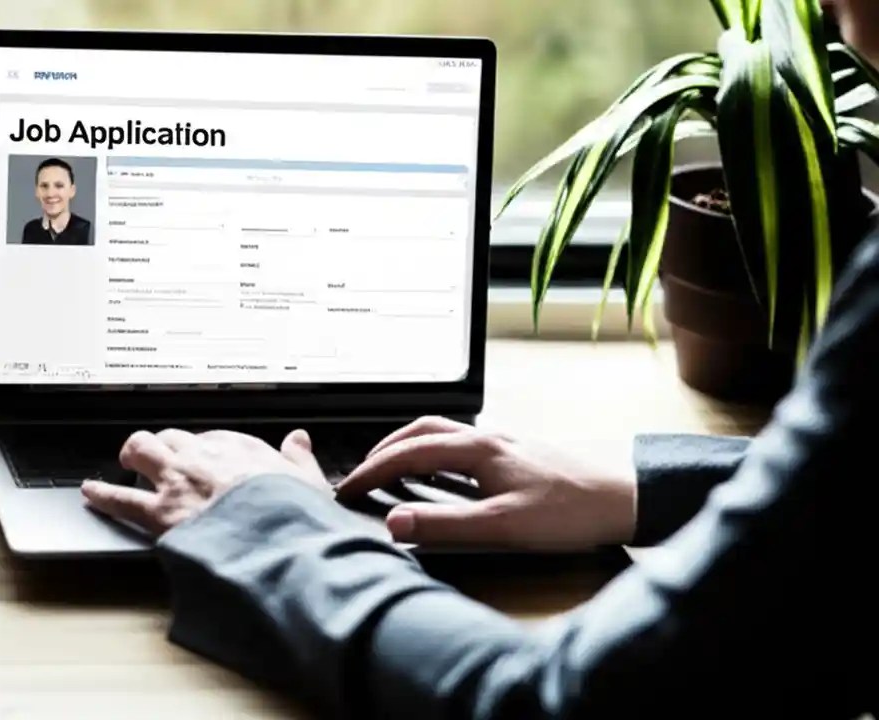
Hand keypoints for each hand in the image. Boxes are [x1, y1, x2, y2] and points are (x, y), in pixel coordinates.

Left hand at [80, 428, 329, 535]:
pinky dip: (102, 494)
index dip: (205, 449)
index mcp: (239, 448)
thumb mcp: (308, 481)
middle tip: (163, 458)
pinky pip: (120, 498)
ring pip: (141, 450)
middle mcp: (203, 456)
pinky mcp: (158, 513)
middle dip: (166, 446)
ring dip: (133, 454)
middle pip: (172, 438)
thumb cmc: (293, 516)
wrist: (274, 543)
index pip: (212, 438)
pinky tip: (90, 492)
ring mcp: (176, 482)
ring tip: (127, 460)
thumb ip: (299, 459)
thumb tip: (298, 441)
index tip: (207, 458)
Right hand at [336, 417, 636, 549]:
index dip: (371, 471)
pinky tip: (439, 473)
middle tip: (360, 474)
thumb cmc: (569, 511)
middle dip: (382, 449)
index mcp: (476, 449)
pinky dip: (433, 451)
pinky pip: (459, 442)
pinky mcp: (513, 453)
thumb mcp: (501, 526)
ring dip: (407, 445)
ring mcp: (501, 442)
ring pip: (440, 431)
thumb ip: (445, 524)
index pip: (407, 453)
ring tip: (389, 467)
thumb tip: (394, 522)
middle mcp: (486, 437)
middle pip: (419, 430)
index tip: (346, 489)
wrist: (623, 499)